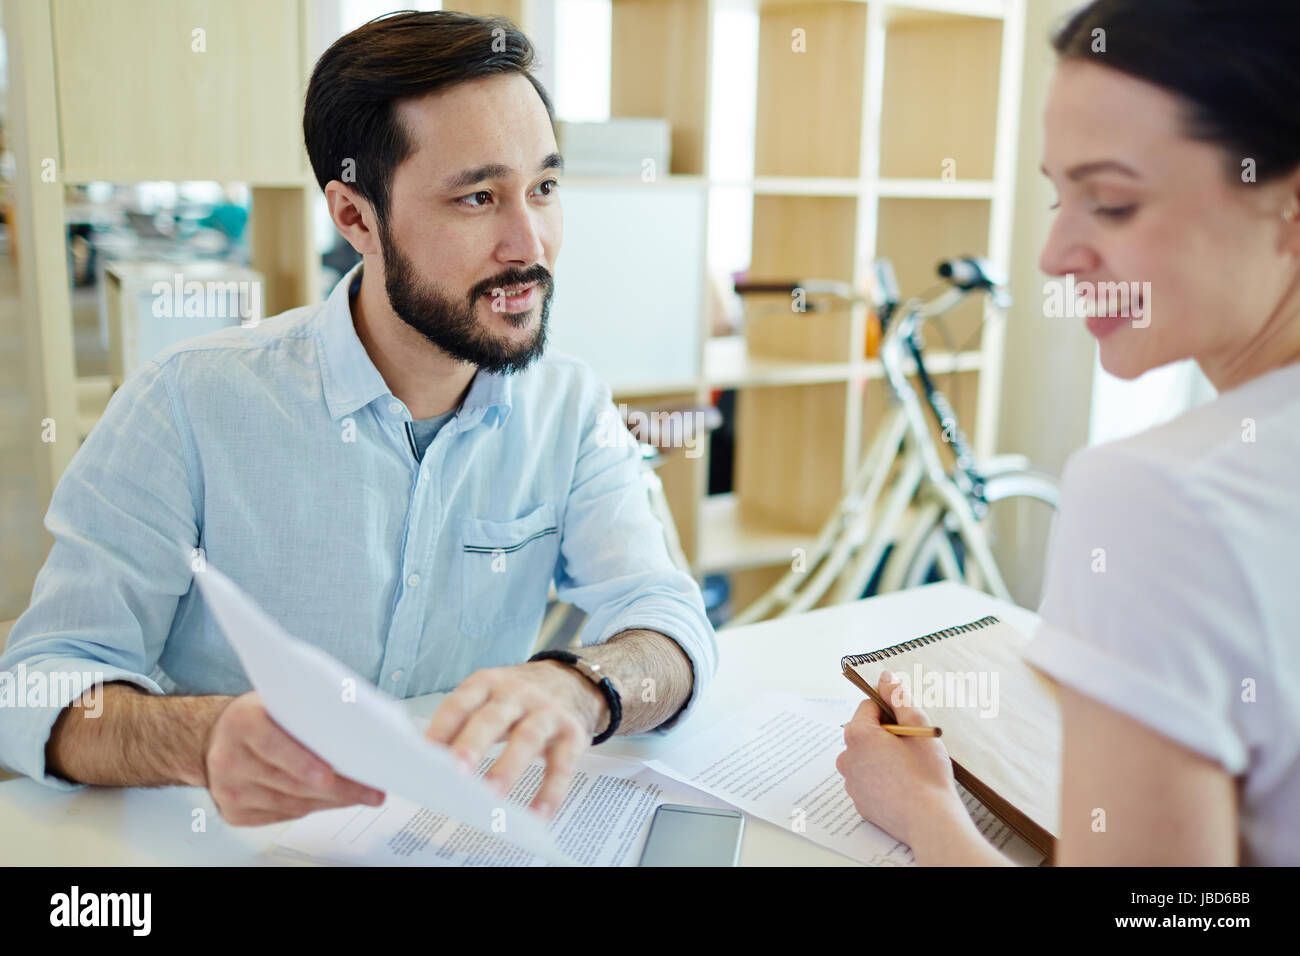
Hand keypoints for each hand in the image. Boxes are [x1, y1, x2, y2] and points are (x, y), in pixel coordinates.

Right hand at [203, 691, 384, 825]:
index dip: (302, 762)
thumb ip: (307, 710)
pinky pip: (283, 815)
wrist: (220, 737)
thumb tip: (354, 730)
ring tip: (361, 795)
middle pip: (289, 781)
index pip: (272, 744)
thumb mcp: (279, 700)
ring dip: (330, 801)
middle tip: (371, 791)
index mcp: (242, 721)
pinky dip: (313, 808)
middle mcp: (230, 757)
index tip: (329, 775)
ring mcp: (230, 789)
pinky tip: (332, 800)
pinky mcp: (234, 813)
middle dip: (337, 788)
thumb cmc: (260, 715)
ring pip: (291, 803)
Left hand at [424, 661, 604, 816]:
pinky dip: (551, 791)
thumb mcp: (490, 698)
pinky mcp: (572, 734)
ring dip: (508, 767)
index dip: (441, 728)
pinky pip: (561, 765)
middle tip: (456, 772)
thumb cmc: (520, 698)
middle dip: (473, 744)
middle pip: (492, 718)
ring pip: (527, 739)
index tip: (423, 755)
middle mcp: (517, 694)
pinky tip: (537, 814)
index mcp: (488, 684)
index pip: (460, 704)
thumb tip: (429, 764)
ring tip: (492, 797)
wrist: (574, 680)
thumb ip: (463, 723)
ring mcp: (547, 712)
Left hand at [835, 670, 965, 848]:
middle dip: (887, 735)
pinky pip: (869, 780)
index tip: (909, 725)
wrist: (930, 822)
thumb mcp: (919, 727)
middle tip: (913, 749)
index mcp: (857, 735)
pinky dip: (882, 779)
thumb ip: (899, 698)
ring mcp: (851, 783)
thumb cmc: (926, 774)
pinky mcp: (860, 802)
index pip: (869, 707)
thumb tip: (885, 678)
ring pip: (867, 757)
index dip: (892, 712)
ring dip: (883, 757)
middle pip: (866, 733)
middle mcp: (846, 757)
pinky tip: (903, 787)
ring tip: (909, 770)